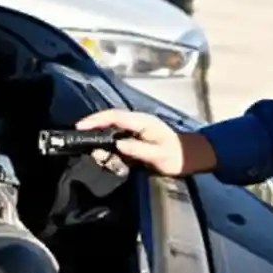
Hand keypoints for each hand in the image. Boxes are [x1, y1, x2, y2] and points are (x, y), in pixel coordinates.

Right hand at [76, 109, 217, 176]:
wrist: (191, 156)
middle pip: (110, 120)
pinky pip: (117, 135)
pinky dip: (107, 142)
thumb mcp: (159, 155)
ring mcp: (136, 128)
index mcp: (142, 121)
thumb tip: (118, 145)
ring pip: (112, 128)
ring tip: (92, 148)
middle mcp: (137, 121)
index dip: (96, 120)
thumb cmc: (176, 156)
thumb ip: (138, 150)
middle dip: (94, 127)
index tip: (80, 127)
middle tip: (81, 140)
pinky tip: (104, 151)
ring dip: (100, 136)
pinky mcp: (136, 136)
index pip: (114, 116)